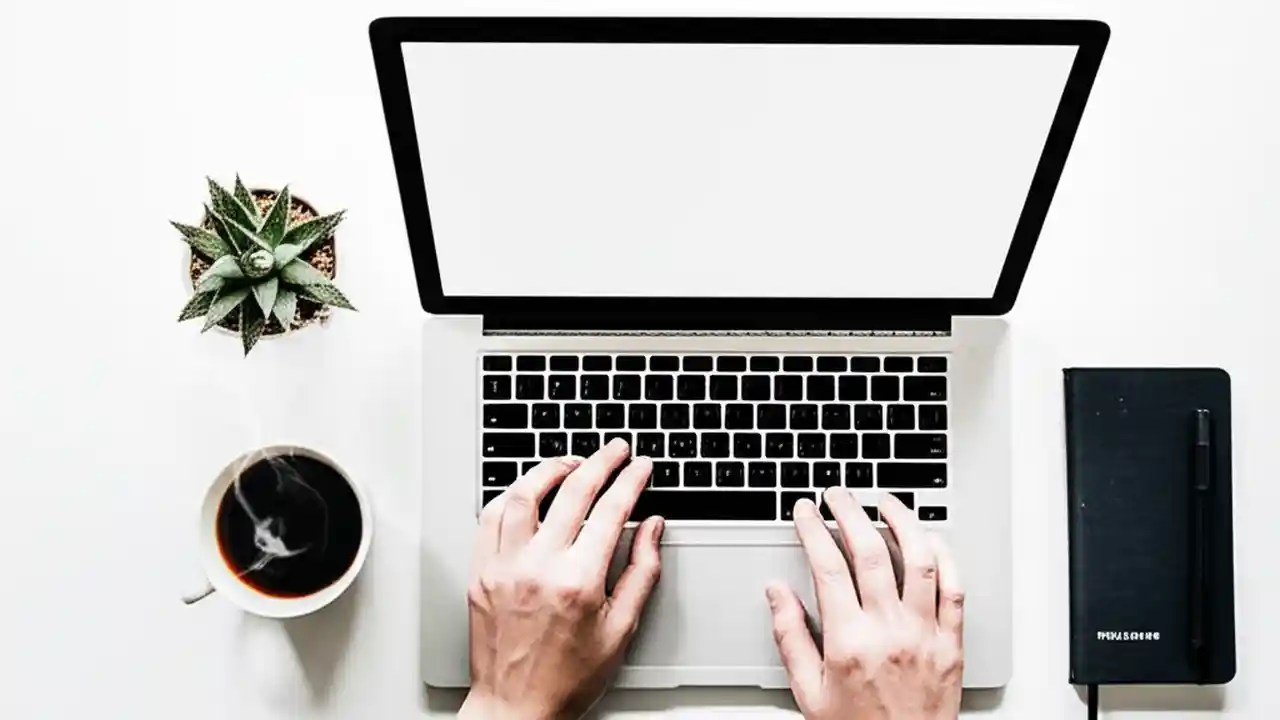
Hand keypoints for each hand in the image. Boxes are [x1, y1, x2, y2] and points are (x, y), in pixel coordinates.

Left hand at [460, 440, 663, 719]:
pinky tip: (526, 493)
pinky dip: (510, 497)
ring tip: (571, 464)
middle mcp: (538, 567)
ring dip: (550, 470)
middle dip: (600, 462)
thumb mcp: (621, 629)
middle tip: (615, 450)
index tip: (641, 468)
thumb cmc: (567, 679)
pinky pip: (489, 518)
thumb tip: (653, 528)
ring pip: (522, 495)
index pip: (611, 511)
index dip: (631, 481)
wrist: (515, 709)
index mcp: (578, 581)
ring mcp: (504, 567)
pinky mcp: (480, 573)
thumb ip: (641, 572)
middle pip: (572, 492)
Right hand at [767, 490, 963, 719]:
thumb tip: (777, 595)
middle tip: (838, 496)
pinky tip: (929, 540)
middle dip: (850, 513)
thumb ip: (790, 637)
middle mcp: (889, 631)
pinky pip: (954, 588)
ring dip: (901, 522)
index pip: (827, 566)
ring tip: (885, 502)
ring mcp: (925, 635)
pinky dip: (944, 557)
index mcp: (849, 642)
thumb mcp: (808, 692)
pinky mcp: (951, 643)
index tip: (805, 512)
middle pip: (870, 552)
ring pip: (918, 560)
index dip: (812, 529)